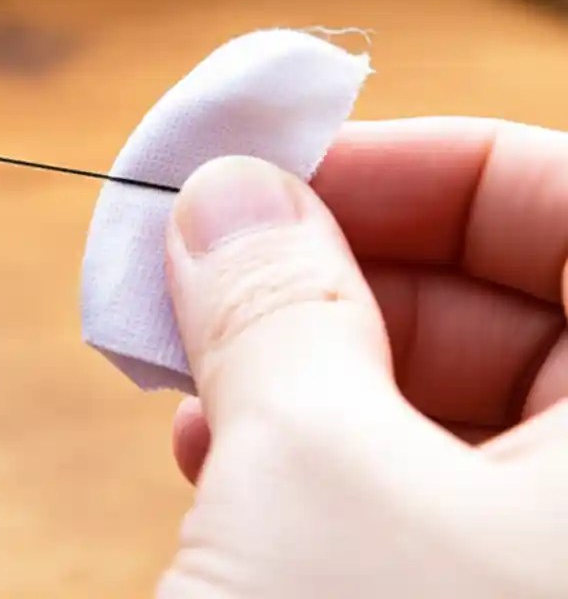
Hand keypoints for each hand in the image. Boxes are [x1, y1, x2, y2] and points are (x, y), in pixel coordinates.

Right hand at [160, 118, 567, 597]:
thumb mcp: (311, 475)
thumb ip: (273, 304)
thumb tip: (227, 195)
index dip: (426, 166)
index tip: (282, 171)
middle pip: (511, 309)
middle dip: (340, 274)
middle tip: (209, 266)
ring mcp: (555, 563)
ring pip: (457, 410)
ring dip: (306, 372)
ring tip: (195, 377)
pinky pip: (425, 501)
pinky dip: (319, 466)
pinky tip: (218, 463)